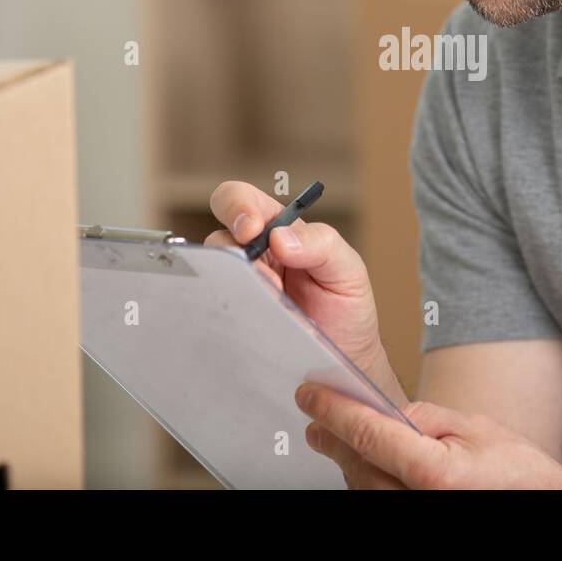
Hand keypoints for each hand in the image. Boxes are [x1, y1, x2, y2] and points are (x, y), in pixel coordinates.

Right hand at [206, 181, 391, 382]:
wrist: (346, 359)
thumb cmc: (346, 308)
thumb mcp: (347, 268)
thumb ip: (322, 244)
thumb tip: (280, 237)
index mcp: (276, 231)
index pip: (242, 201)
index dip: (238, 207)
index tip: (252, 230)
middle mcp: (251, 257)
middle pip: (218, 239)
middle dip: (230, 250)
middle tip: (256, 272)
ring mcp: (239, 290)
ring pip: (214, 277)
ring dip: (239, 287)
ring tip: (273, 304)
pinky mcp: (234, 320)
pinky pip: (215, 311)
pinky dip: (232, 314)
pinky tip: (258, 323)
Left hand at [296, 382, 561, 488]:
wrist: (538, 503)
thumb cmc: (517, 472)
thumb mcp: (473, 427)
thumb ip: (423, 417)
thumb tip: (386, 412)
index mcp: (434, 473)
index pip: (369, 435)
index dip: (335, 411)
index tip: (311, 395)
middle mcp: (417, 502)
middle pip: (357, 464)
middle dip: (334, 436)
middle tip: (314, 414)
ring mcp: (414, 514)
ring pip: (361, 487)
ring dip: (347, 459)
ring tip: (332, 436)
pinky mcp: (413, 519)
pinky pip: (377, 500)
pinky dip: (365, 481)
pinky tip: (362, 465)